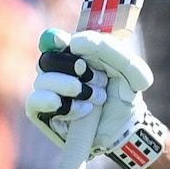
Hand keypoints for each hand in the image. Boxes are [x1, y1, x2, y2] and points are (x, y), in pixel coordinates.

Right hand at [26, 28, 165, 168]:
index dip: (57, 40)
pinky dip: (63, 104)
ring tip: (97, 98)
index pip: (57, 40)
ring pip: (43, 79)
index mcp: (77, 56)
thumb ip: (113, 51)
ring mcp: (48, 91)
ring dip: (74, 88)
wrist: (124, 129)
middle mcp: (59, 71)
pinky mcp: (42, 112)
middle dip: (73, 66)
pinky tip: (84, 110)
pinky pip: (36, 100)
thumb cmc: (126, 97)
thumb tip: (74, 42)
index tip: (67, 43)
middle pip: (47, 57)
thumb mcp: (133, 72)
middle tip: (97, 78)